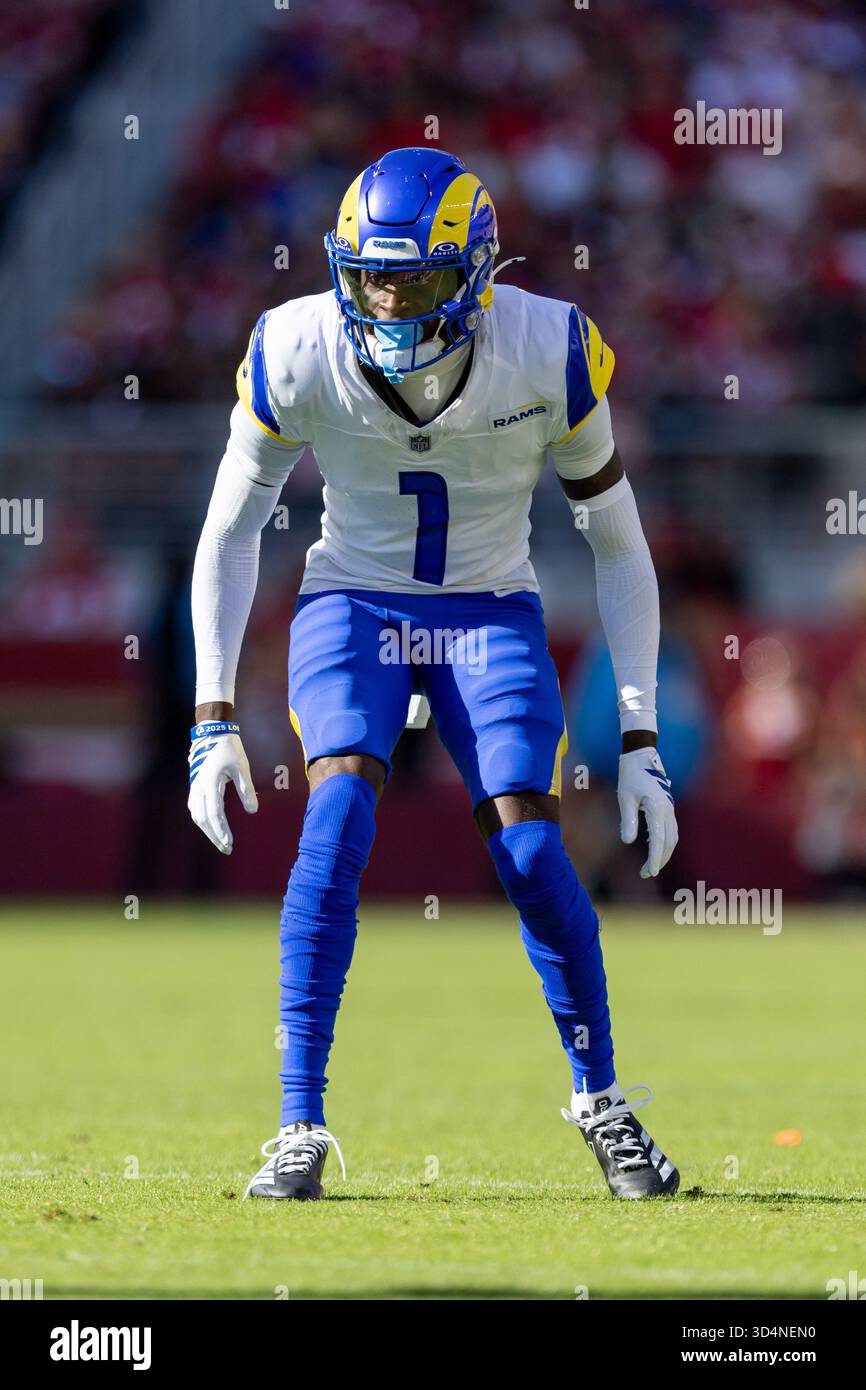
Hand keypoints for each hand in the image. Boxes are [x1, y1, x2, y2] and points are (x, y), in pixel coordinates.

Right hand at [188, 727, 257, 853]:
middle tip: (226, 849)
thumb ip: (246, 790)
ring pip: (196, 815)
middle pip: (203, 819)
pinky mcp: (194, 785)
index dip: (222, 831)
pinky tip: (210, 826)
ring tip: (220, 841)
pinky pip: (194, 808)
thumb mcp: (242, 767)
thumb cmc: (229, 749)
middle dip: (214, 836)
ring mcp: (194, 787)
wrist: (212, 733)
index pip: (215, 814)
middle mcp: (199, 787)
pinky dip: (201, 820)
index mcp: (210, 784)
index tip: (230, 844)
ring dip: (207, 830)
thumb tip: (252, 811)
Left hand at [617, 747, 677, 877]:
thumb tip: (628, 841)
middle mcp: (667, 810)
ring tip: (650, 866)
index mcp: (657, 808)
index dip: (654, 859)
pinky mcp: (668, 807)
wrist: (642, 756)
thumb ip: (628, 819)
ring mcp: (670, 809)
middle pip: (668, 843)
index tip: (648, 873)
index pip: (658, 841)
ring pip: (672, 838)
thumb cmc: (630, 775)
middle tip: (645, 873)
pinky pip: (670, 830)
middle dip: (659, 860)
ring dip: (663, 853)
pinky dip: (664, 843)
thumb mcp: (625, 797)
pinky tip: (653, 848)